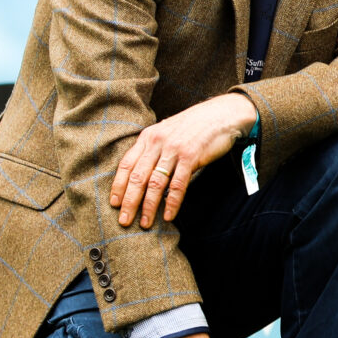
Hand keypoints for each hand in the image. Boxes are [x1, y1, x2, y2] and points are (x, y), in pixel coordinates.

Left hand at [109, 92, 256, 229]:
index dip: (118, 185)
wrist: (223, 113)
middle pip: (137, 177)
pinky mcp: (191, 156)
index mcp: (148, 137)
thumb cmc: (196, 126)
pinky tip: (168, 215)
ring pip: (155, 183)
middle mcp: (157, 142)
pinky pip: (178, 184)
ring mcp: (174, 149)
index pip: (126, 164)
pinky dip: (172, 202)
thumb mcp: (168, 132)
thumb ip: (155, 149)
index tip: (114, 203)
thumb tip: (143, 173)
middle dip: (129, 202)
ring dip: (148, 206)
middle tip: (123, 220)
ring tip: (145, 223)